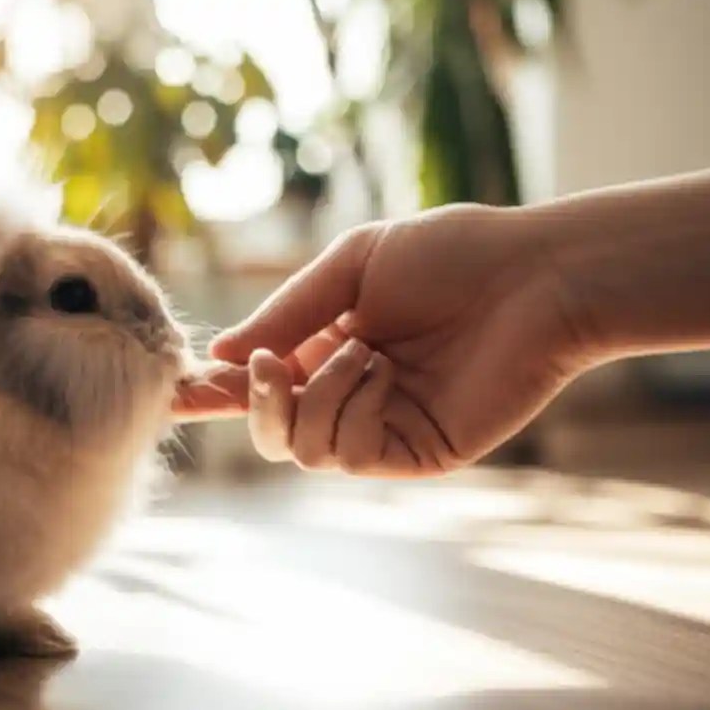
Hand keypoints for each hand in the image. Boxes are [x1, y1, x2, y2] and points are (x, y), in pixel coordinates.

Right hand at [175, 204, 589, 475]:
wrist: (535, 276)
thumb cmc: (452, 254)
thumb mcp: (352, 265)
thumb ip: (288, 311)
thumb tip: (226, 356)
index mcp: (330, 346)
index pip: (261, 380)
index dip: (215, 387)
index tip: (173, 388)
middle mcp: (350, 392)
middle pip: (270, 429)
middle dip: (256, 400)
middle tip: (273, 363)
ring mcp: (382, 426)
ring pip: (300, 449)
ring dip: (315, 397)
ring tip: (363, 352)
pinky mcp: (415, 452)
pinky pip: (345, 455)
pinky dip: (347, 411)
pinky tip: (381, 375)